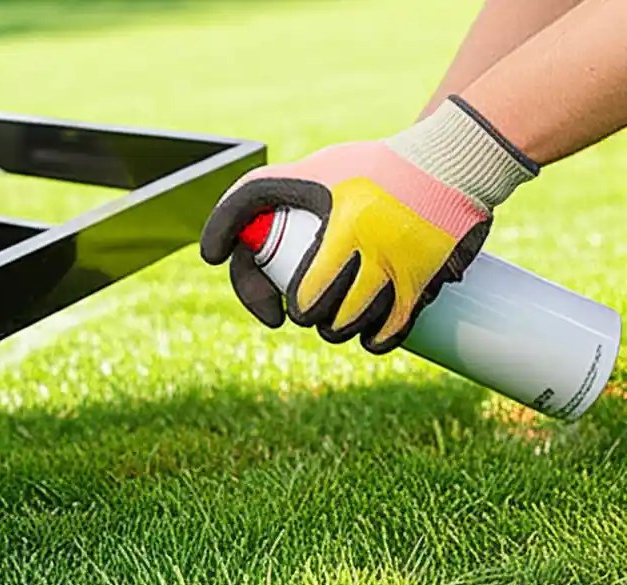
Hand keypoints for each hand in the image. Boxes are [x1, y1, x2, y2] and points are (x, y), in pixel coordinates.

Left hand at [201, 96, 538, 353]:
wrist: (455, 162)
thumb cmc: (370, 168)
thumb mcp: (310, 169)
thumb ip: (255, 195)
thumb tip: (212, 254)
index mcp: (339, 218)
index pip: (285, 272)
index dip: (265, 298)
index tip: (273, 311)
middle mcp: (372, 242)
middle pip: (316, 308)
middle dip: (306, 315)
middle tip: (308, 309)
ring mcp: (404, 263)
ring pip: (351, 324)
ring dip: (336, 329)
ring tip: (334, 321)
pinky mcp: (432, 277)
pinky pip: (394, 328)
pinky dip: (376, 339)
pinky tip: (368, 337)